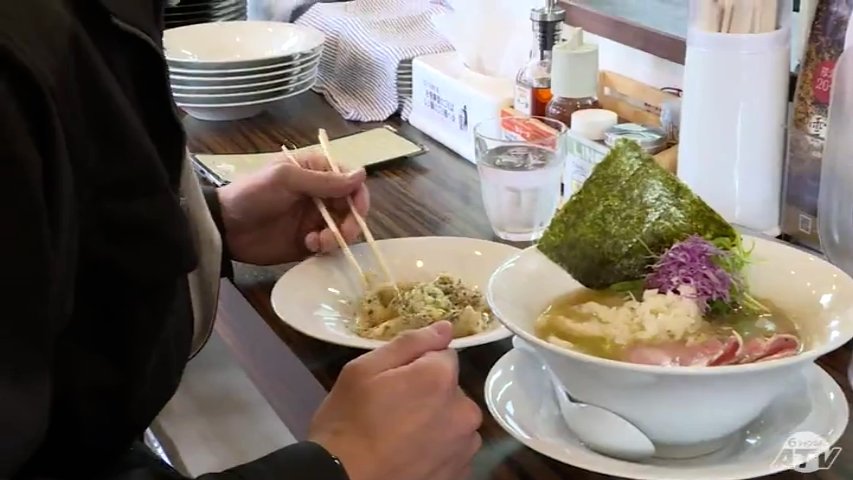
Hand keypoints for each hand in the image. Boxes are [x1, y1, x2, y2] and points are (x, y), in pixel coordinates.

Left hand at [216, 149, 368, 264]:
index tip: (357, 211)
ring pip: (345, 229)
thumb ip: (324, 180)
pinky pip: (331, 246)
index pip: (351, 180)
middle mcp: (321, 195)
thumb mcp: (286, 180)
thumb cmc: (252, 194)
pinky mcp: (309, 242)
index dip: (359, 196)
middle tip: (338, 235)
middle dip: (351, 223)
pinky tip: (309, 246)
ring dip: (338, 237)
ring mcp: (316, 219)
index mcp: (317, 172)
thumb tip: (362, 174)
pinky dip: (327, 248)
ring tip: (316, 243)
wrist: (225, 228)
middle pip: (353, 208)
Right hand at [309, 322, 482, 479]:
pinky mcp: (461, 473)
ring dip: (436, 423)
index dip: (417, 365)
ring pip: (453, 420)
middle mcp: (464, 410)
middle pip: (450, 389)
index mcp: (441, 378)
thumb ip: (410, 343)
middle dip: (428, 394)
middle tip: (393, 411)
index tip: (394, 382)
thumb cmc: (348, 422)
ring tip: (401, 437)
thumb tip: (446, 327)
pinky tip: (410, 455)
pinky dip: (437, 450)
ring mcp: (465, 446)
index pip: (443, 354)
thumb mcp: (364, 370)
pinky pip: (453, 449)